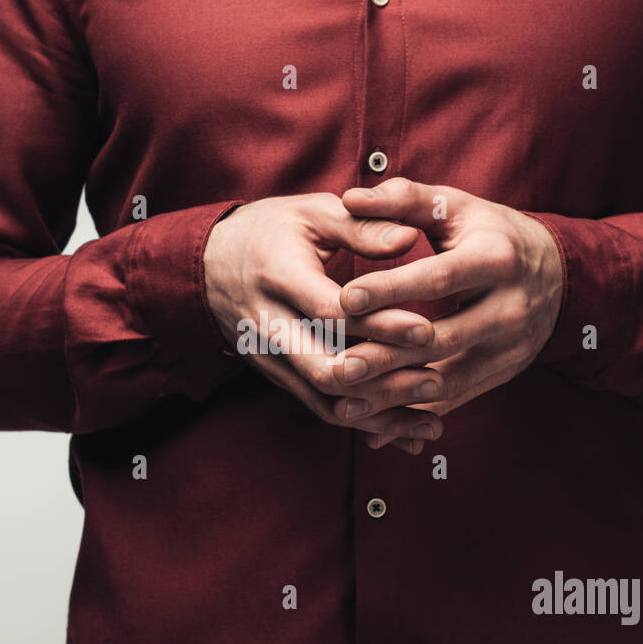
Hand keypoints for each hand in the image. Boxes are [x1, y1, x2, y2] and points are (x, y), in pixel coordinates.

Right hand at [203, 192, 447, 452]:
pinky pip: (322, 408)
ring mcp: (270, 358)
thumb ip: (362, 225)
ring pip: (326, 401)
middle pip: (326, 369)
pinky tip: (407, 430)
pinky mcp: (277, 377)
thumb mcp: (311, 213)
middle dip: (384, 382)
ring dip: (381, 415)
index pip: (330, 312)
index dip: (378, 325)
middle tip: (434, 380)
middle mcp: (268, 325)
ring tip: (432, 420)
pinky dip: (366, 423)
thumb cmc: (271, 231)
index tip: (425, 331)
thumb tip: (409, 237)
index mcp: (278, 276)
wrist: (208, 264)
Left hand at [332, 178, 563, 431]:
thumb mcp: (457, 207)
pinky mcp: (501, 375)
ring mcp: (508, 349)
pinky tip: (372, 428)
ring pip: (447, 381)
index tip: (344, 298)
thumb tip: (351, 196)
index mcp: (497, 259)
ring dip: (394, 397)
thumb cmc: (491, 233)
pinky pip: (454, 402)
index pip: (439, 277)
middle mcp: (508, 309)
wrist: (559, 274)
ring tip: (344, 403)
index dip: (392, 288)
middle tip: (337, 367)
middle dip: (387, 356)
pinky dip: (411, 417)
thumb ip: (404, 199)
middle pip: (442, 339)